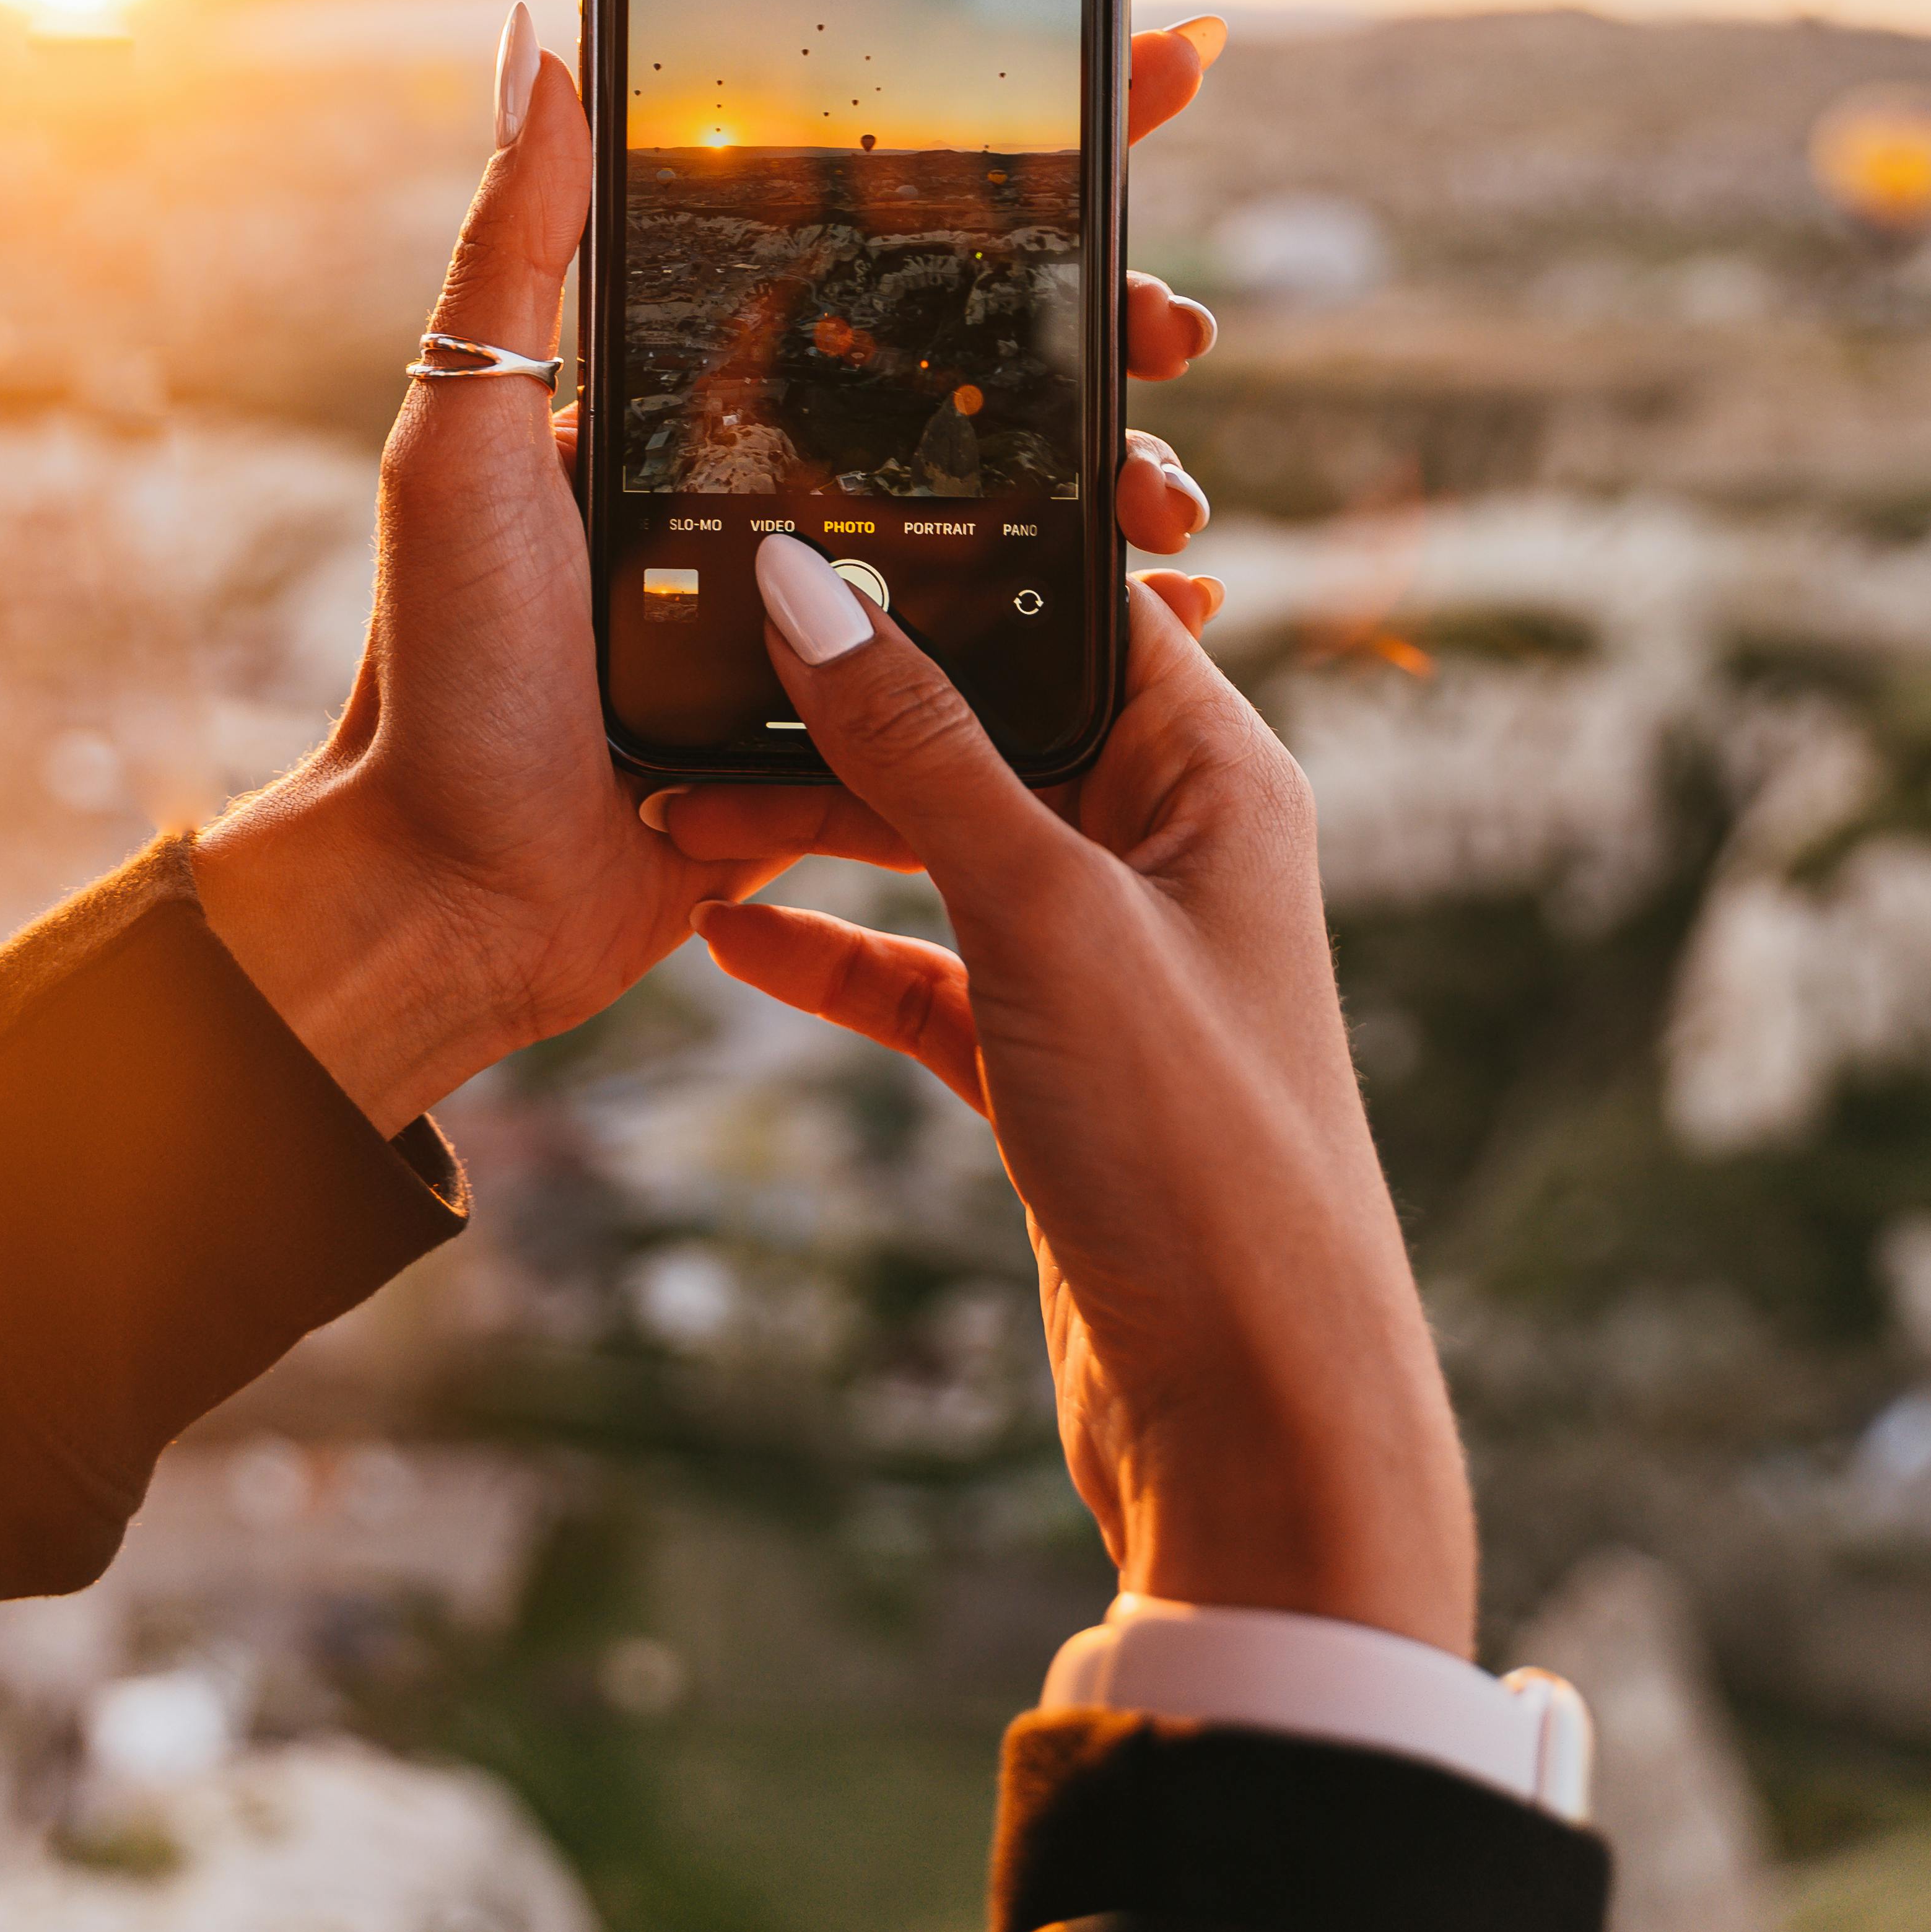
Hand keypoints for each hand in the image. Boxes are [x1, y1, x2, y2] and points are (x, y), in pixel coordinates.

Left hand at [191, 8, 1230, 1134]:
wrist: (462, 889)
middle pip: (989, 361)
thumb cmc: (443, 664)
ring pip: (1028, 494)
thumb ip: (515, 245)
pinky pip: (1019, 644)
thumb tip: (540, 44)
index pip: (877, 236)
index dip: (1014, 157)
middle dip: (1109, 323)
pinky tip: (1189, 597)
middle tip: (1172, 327)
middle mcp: (789, 472)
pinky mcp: (876, 708)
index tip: (1143, 69)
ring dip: (1128, 469)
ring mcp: (843, 589)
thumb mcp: (461, 431)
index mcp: (710, 388)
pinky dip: (1115, 615)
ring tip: (1168, 492)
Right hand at [680, 544, 1476, 1655]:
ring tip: (676, 813)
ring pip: (940, 846)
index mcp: (1215, 774)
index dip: (951, 556)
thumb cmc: (1200, 1147)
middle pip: (988, 722)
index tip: (809, 513)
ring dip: (816, 828)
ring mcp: (1108, 956)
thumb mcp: (1041, 913)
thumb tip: (806, 582)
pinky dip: (832, 951)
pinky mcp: (1054, 1058)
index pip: (1074, 607)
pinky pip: (922, 971)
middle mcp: (1170, 847)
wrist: (1255, 1418)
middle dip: (847, 704)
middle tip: (699, 677)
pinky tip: (724, 935)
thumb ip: (919, 745)